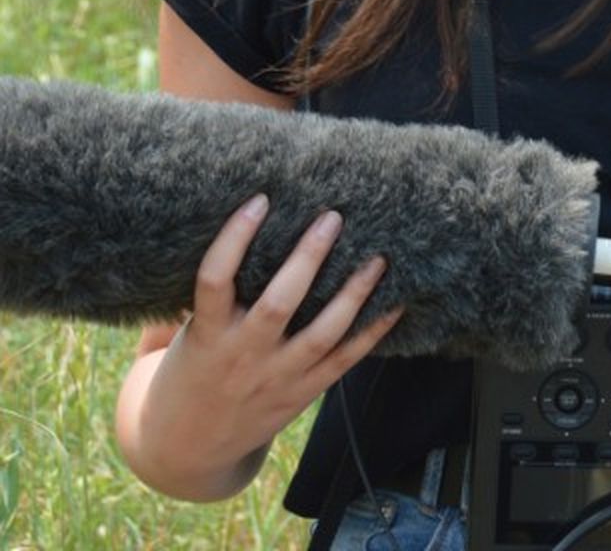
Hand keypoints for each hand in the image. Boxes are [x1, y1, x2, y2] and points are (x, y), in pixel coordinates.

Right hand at [131, 193, 403, 497]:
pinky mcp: (303, 392)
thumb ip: (180, 303)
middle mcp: (242, 355)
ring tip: (379, 257)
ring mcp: (276, 376)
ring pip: (322, 333)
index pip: (214, 279)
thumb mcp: (172, 341)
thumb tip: (191, 243)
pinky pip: (344, 360)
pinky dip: (373, 332)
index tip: (259, 199)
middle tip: (333, 217)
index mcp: (205, 336)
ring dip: (354, 293)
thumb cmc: (180, 378)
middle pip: (279, 303)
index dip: (235, 238)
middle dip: (308, 258)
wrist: (186, 451)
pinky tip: (397, 303)